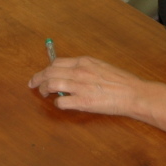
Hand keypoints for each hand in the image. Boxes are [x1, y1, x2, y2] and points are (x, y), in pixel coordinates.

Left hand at [28, 56, 150, 118]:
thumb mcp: (101, 66)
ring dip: (43, 89)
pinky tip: (60, 104)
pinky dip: (57, 103)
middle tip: (32, 83)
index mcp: (84, 61)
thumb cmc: (121, 81)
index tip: (41, 74)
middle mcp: (79, 72)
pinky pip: (61, 102)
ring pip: (50, 84)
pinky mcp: (83, 102)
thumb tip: (70, 73)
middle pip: (49, 72)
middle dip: (37, 78)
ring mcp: (80, 87)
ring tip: (42, 93)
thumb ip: (85, 68)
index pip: (56, 62)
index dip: (46, 69)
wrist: (133, 93)